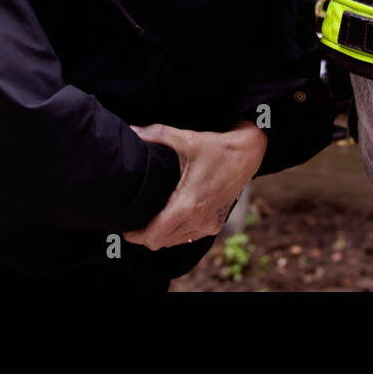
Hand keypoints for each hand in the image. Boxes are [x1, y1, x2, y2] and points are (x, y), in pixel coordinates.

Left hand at [122, 120, 266, 249]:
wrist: (247, 155)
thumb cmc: (216, 147)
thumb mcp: (185, 138)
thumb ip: (155, 135)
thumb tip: (131, 130)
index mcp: (188, 204)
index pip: (154, 235)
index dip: (135, 235)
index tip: (125, 226)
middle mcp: (199, 219)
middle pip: (161, 243)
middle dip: (143, 236)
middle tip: (132, 222)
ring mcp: (208, 225)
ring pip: (174, 242)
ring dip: (159, 235)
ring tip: (148, 219)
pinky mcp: (214, 224)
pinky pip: (187, 237)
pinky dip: (175, 233)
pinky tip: (168, 218)